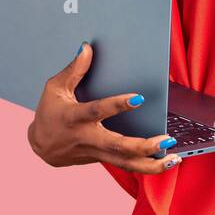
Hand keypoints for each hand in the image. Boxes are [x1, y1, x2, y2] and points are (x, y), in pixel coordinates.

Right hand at [27, 41, 180, 173]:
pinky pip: (125, 165)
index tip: (139, 98)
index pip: (97, 111)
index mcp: (74, 118)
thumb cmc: (49, 113)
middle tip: (167, 139)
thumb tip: (86, 47)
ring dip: (151, 164)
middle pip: (117, 146)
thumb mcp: (54, 89)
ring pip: (125, 164)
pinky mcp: (102, 159)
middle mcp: (86, 138)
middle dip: (143, 146)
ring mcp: (95, 152)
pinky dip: (146, 167)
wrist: (40, 146)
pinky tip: (166, 162)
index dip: (117, 105)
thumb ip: (73, 70)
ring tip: (174, 158)